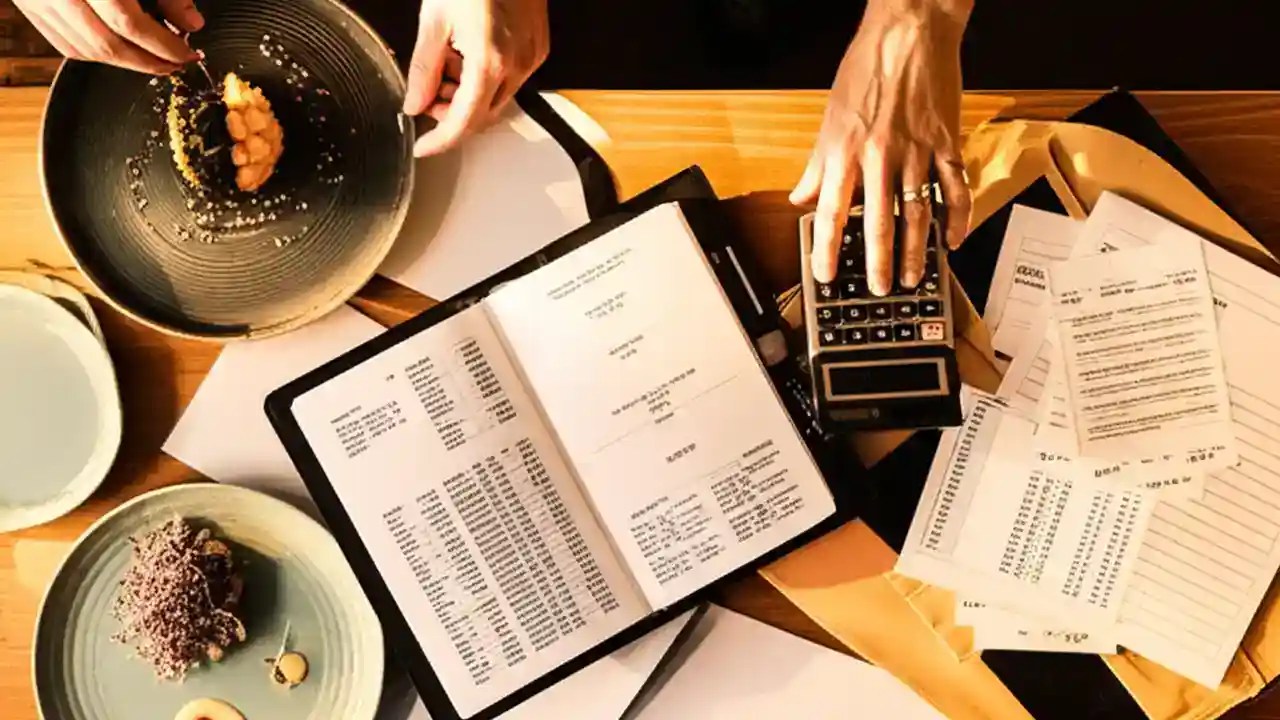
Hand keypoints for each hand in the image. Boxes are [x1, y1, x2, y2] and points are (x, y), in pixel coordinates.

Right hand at [14, 0, 202, 74]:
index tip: (187, 54)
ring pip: (85, 50)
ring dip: (124, 63)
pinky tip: (120, 52)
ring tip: (152, 60)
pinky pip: (65, 45)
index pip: (130, 24)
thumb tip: (191, 23)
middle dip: (148, 63)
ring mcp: (39, 1)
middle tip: (175, 65)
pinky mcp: (30, 6)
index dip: (163, 46)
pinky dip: (95, 54)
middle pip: (107, 45)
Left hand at [403, 0, 549, 156]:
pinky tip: (469, 53)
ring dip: (468, 95)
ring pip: (496, 98)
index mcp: (488, 62)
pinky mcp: (537, 48)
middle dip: (452, 114)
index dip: (440, 141)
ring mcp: (531, 57)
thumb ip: (423, 69)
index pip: (463, 122)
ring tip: (448, 64)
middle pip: (482, 115)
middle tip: (428, 96)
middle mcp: (516, 65)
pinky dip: (486, 78)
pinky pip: (510, 78)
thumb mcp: (434, 21)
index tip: (424, 147)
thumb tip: (414, 102)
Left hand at [791, 0, 972, 294]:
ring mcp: (917, 152)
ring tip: (914, 277)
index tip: (826, 275)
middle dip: (879, 263)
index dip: (826, 249)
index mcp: (845, 151)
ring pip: (918, 214)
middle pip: (879, 223)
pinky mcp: (946, 144)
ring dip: (918, 252)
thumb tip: (801, 196)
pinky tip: (954, 241)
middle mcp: (880, 157)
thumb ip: (816, 164)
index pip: (831, 212)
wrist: (909, 33)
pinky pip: (954, 190)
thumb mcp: (829, 118)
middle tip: (880, 290)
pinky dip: (957, 219)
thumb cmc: (866, 70)